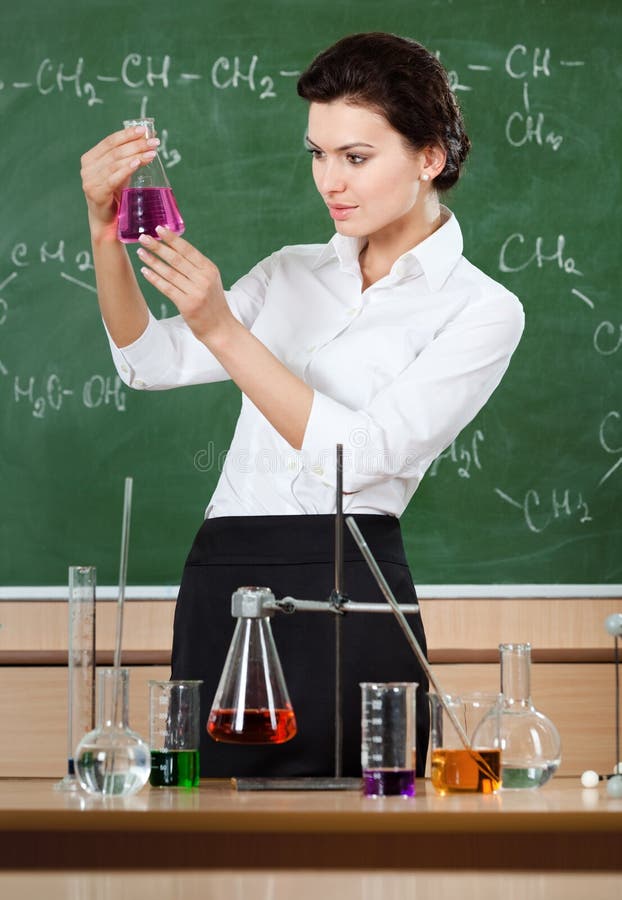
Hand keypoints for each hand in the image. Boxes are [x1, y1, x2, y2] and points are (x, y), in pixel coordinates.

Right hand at [80, 126, 161, 237]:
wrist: (108, 224)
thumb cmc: (116, 197)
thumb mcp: (120, 173)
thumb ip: (128, 158)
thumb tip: (147, 139)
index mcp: (90, 158)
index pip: (110, 141)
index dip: (127, 134)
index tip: (143, 130)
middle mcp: (87, 167)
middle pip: (115, 151)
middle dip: (136, 144)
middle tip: (154, 142)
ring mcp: (89, 180)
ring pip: (116, 162)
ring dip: (136, 155)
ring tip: (152, 152)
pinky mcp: (96, 192)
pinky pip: (113, 177)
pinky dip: (127, 168)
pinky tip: (138, 162)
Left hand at [136, 227, 232, 343]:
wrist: (220, 327)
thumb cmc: (212, 303)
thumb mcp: (210, 280)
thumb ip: (196, 267)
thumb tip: (174, 248)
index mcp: (209, 269)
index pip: (188, 250)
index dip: (172, 239)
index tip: (159, 229)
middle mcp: (204, 278)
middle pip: (177, 259)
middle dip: (158, 247)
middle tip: (143, 237)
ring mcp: (196, 292)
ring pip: (169, 272)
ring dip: (153, 261)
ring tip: (141, 252)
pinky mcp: (187, 304)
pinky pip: (167, 288)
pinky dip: (154, 278)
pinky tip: (145, 271)